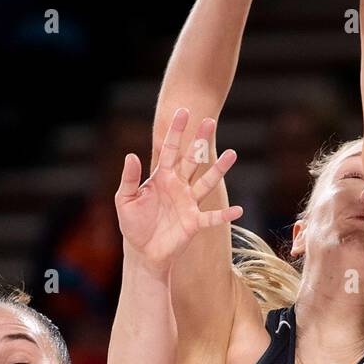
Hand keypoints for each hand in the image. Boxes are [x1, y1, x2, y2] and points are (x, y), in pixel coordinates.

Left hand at [114, 108, 242, 268]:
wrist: (143, 252)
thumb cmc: (134, 224)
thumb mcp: (124, 200)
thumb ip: (129, 179)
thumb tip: (130, 155)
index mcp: (162, 177)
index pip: (170, 150)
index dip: (176, 132)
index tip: (183, 111)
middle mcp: (179, 186)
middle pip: (193, 160)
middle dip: (200, 141)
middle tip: (210, 122)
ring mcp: (189, 203)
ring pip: (207, 182)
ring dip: (219, 169)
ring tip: (232, 154)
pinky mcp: (194, 222)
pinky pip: (212, 217)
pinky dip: (224, 215)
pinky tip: (238, 210)